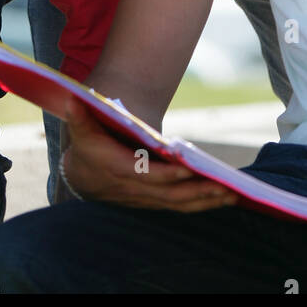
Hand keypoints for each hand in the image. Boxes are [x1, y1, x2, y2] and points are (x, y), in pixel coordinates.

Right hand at [62, 98, 237, 212]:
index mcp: (118, 169)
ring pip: (179, 204)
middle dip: (197, 191)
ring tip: (233, 195)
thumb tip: (73, 99)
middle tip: (225, 186)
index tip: (188, 168)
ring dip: (206, 201)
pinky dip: (203, 204)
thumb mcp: (81, 130)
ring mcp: (146, 199)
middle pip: (169, 194)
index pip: (145, 174)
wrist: (83, 177)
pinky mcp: (155, 202)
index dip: (167, 174)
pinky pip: (181, 207)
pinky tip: (225, 199)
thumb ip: (79, 116)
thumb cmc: (87, 147)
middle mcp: (134, 189)